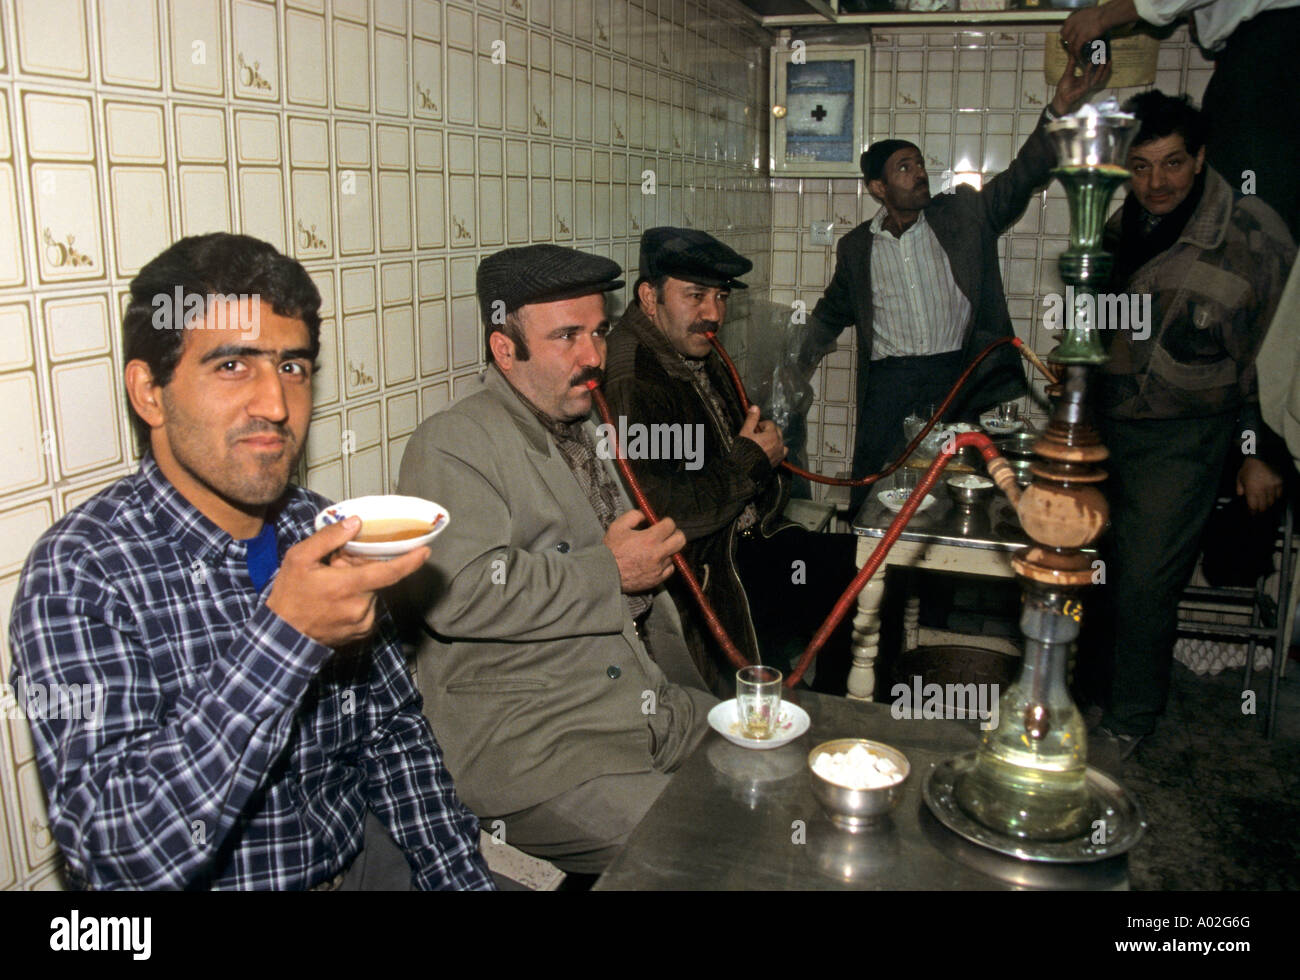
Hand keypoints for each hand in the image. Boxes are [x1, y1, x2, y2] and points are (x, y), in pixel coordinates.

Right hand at [266, 517, 429, 647]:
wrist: (282, 637)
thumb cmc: (289, 596)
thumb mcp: (299, 559)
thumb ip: (329, 538)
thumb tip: (355, 523)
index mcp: (348, 586)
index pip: (389, 572)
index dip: (410, 561)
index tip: (425, 550)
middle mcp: (361, 606)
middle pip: (377, 580)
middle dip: (363, 569)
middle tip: (338, 567)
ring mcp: (362, 623)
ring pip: (372, 594)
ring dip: (360, 586)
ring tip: (332, 588)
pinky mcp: (361, 634)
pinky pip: (367, 609)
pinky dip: (357, 601)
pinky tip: (336, 602)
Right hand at [603, 509, 684, 592]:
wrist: (605, 573)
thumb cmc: (610, 550)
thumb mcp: (618, 526)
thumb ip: (634, 515)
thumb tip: (645, 515)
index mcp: (649, 538)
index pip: (670, 525)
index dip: (666, 522)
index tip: (662, 523)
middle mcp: (658, 553)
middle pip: (680, 540)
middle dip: (675, 534)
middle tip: (667, 535)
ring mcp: (659, 568)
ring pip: (675, 555)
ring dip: (668, 550)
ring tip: (657, 549)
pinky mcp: (657, 579)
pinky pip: (670, 569)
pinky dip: (666, 564)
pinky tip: (657, 561)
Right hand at [738, 405, 787, 467]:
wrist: (745, 470)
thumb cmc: (744, 450)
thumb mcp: (745, 432)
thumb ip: (752, 419)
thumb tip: (755, 407)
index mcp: (771, 434)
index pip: (770, 423)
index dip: (761, 425)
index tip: (754, 429)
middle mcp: (778, 443)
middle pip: (777, 431)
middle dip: (769, 431)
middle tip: (757, 436)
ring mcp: (779, 452)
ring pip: (780, 441)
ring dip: (774, 439)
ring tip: (764, 443)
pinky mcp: (778, 461)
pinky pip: (783, 451)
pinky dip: (778, 449)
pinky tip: (770, 451)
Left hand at [1051, 47, 1111, 116]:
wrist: (1060, 98)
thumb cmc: (1064, 88)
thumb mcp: (1068, 73)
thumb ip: (1071, 64)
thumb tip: (1072, 54)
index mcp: (1086, 79)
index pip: (1097, 73)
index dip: (1102, 66)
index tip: (1104, 57)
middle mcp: (1089, 83)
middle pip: (1101, 76)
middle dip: (1106, 68)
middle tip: (1108, 58)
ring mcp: (1087, 87)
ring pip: (1098, 78)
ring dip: (1101, 70)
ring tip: (1103, 61)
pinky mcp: (1083, 89)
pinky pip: (1088, 79)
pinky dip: (1089, 71)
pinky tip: (1090, 64)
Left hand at [1060, 5, 1111, 59]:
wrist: (1106, 15)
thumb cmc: (1100, 14)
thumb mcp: (1086, 15)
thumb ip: (1080, 21)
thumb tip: (1081, 27)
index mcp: (1072, 19)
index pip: (1063, 31)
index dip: (1066, 38)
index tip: (1069, 41)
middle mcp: (1072, 25)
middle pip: (1065, 39)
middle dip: (1068, 45)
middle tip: (1073, 50)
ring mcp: (1076, 31)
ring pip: (1070, 45)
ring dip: (1073, 53)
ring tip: (1077, 57)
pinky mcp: (1082, 37)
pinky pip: (1076, 49)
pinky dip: (1078, 55)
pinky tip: (1081, 58)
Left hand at [1236, 458, 1284, 514]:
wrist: (1261, 455)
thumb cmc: (1248, 467)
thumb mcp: (1240, 477)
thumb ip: (1240, 488)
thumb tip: (1241, 496)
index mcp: (1252, 490)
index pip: (1253, 507)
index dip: (1252, 512)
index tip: (1252, 514)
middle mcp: (1263, 491)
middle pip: (1264, 507)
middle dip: (1260, 511)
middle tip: (1258, 512)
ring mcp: (1273, 487)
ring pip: (1272, 502)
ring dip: (1268, 505)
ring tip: (1265, 506)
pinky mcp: (1280, 483)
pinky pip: (1279, 495)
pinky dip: (1276, 498)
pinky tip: (1273, 498)